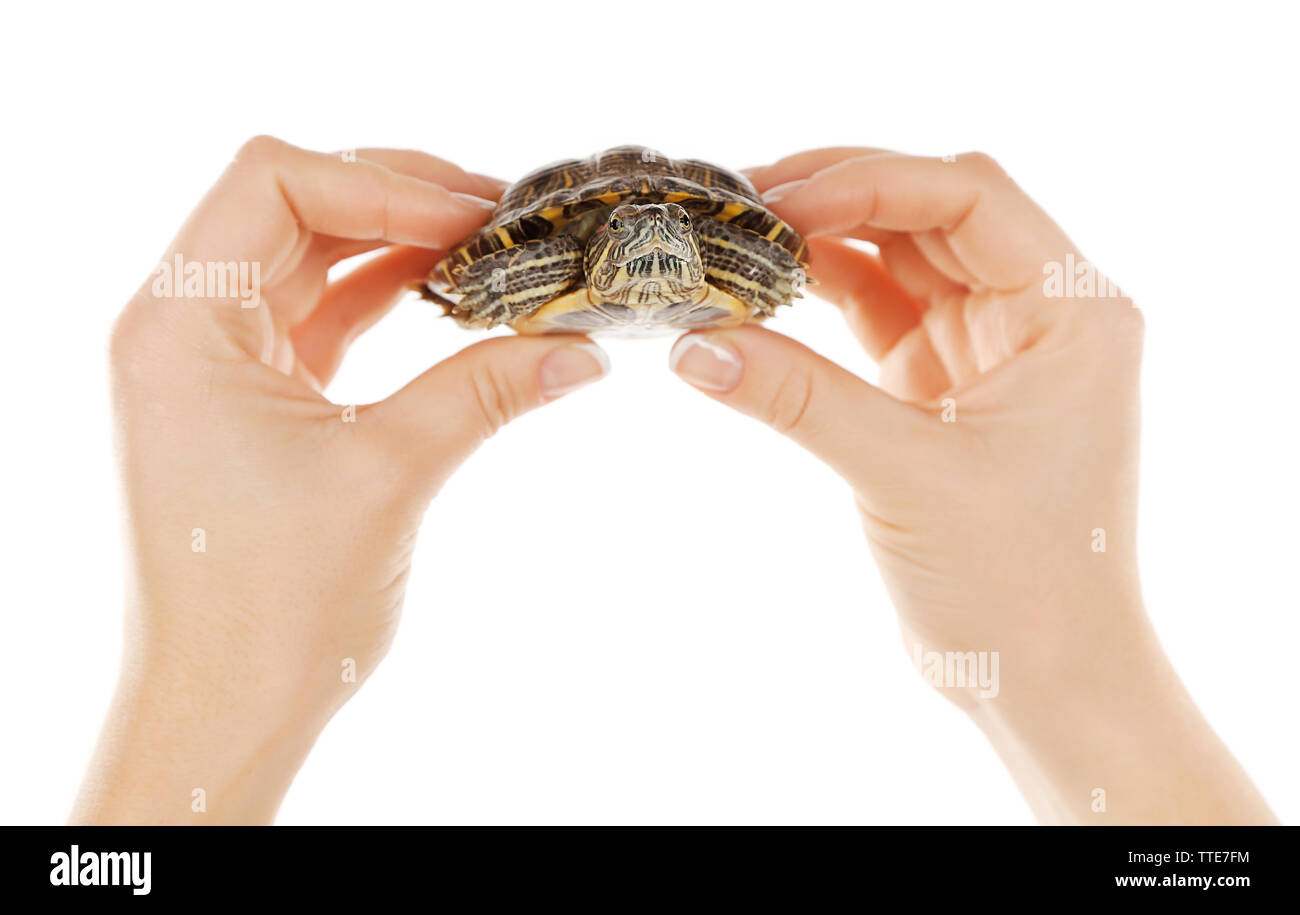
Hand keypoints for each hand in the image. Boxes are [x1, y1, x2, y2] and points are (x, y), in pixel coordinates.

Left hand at [72, 137, 608, 823]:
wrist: (228, 706)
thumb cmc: (271, 608)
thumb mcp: (390, 475)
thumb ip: (486, 391)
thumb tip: (580, 347)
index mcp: (181, 327)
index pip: (274, 184)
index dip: (382, 183)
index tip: (474, 216)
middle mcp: (184, 329)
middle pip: (293, 207)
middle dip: (397, 201)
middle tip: (498, 219)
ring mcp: (215, 364)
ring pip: (310, 259)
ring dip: (397, 247)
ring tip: (488, 251)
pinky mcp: (252, 400)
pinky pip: (321, 317)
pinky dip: (385, 299)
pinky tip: (451, 297)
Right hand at [669, 148, 1274, 823]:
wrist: (1048, 678)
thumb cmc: (1022, 585)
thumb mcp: (908, 478)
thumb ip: (800, 400)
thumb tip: (694, 344)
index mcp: (1070, 312)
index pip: (967, 196)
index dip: (870, 181)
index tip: (779, 202)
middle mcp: (1037, 314)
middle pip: (928, 211)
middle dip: (837, 196)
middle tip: (740, 204)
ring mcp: (987, 349)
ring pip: (897, 258)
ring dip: (821, 244)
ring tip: (738, 240)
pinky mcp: (941, 387)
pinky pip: (876, 313)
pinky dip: (820, 299)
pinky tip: (763, 293)